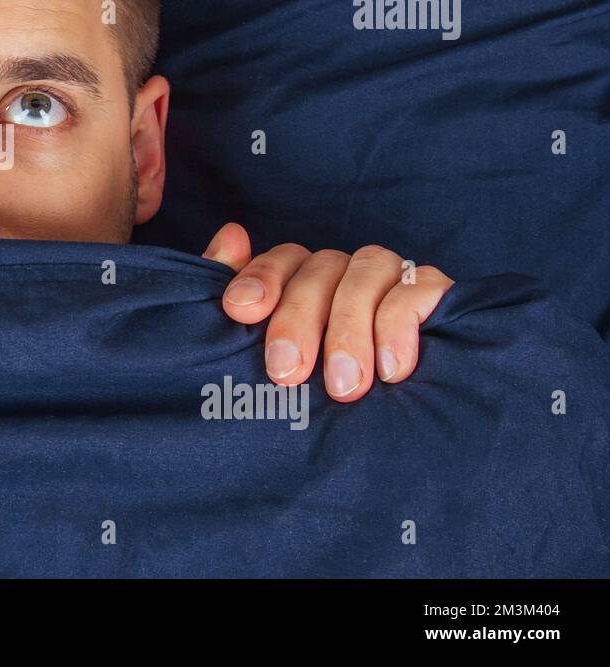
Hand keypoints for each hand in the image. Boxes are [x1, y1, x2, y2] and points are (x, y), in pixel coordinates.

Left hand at [202, 223, 453, 401]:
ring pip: (366, 272)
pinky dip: (400, 325)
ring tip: (342, 386)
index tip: (239, 311)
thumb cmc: (319, 388)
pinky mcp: (434, 291)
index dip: (260, 279)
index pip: (281, 260)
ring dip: (349, 328)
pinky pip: (419, 287)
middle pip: (319, 269)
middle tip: (286, 372)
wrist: (400, 433)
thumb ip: (244, 298)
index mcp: (304, 278)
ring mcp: (391, 276)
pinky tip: (391, 370)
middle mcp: (345, 270)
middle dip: (297, 319)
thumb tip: (231, 234)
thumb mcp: (271, 354)